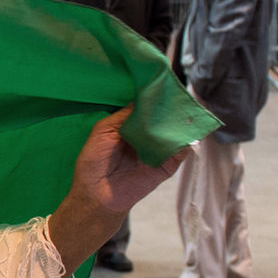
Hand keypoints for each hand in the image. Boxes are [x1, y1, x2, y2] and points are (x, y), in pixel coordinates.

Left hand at [47, 106, 189, 272]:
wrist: (97, 195)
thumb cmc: (93, 163)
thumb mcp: (103, 131)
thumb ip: (123, 115)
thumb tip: (143, 99)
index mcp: (130, 126)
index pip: (147, 107)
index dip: (153, 97)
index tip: (162, 82)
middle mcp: (146, 136)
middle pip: (163, 117)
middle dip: (169, 107)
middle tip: (177, 94)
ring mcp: (158, 150)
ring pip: (174, 132)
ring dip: (179, 123)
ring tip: (183, 111)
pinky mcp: (167, 166)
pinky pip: (180, 152)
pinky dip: (184, 143)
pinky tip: (184, 134)